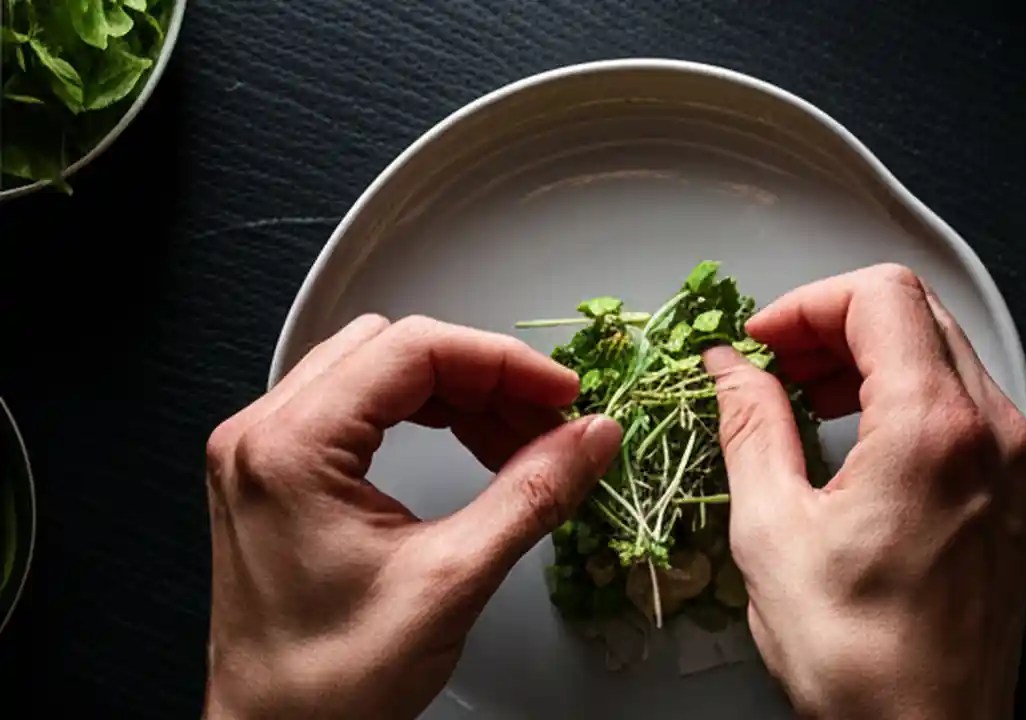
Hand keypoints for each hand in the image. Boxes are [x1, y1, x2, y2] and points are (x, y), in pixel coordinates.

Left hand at [203, 315, 620, 719]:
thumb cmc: (333, 683)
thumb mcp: (452, 580)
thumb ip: (531, 494)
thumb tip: (593, 436)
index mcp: (291, 447)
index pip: (412, 350)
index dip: (501, 362)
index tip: (561, 392)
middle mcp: (263, 433)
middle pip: (393, 350)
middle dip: (481, 375)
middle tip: (547, 417)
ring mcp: (264, 451)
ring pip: (376, 372)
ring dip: (456, 394)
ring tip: (519, 438)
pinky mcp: (277, 474)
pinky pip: (358, 410)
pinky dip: (423, 417)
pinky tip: (471, 446)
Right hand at [704, 265, 1025, 719]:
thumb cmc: (860, 658)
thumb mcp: (773, 532)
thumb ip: (751, 429)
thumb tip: (732, 371)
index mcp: (932, 428)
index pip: (878, 296)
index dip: (806, 304)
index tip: (761, 343)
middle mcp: (992, 430)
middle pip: (914, 313)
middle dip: (833, 324)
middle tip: (774, 366)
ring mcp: (1013, 460)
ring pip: (941, 352)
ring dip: (867, 356)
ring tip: (807, 398)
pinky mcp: (1015, 490)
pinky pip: (962, 402)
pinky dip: (903, 395)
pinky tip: (856, 436)